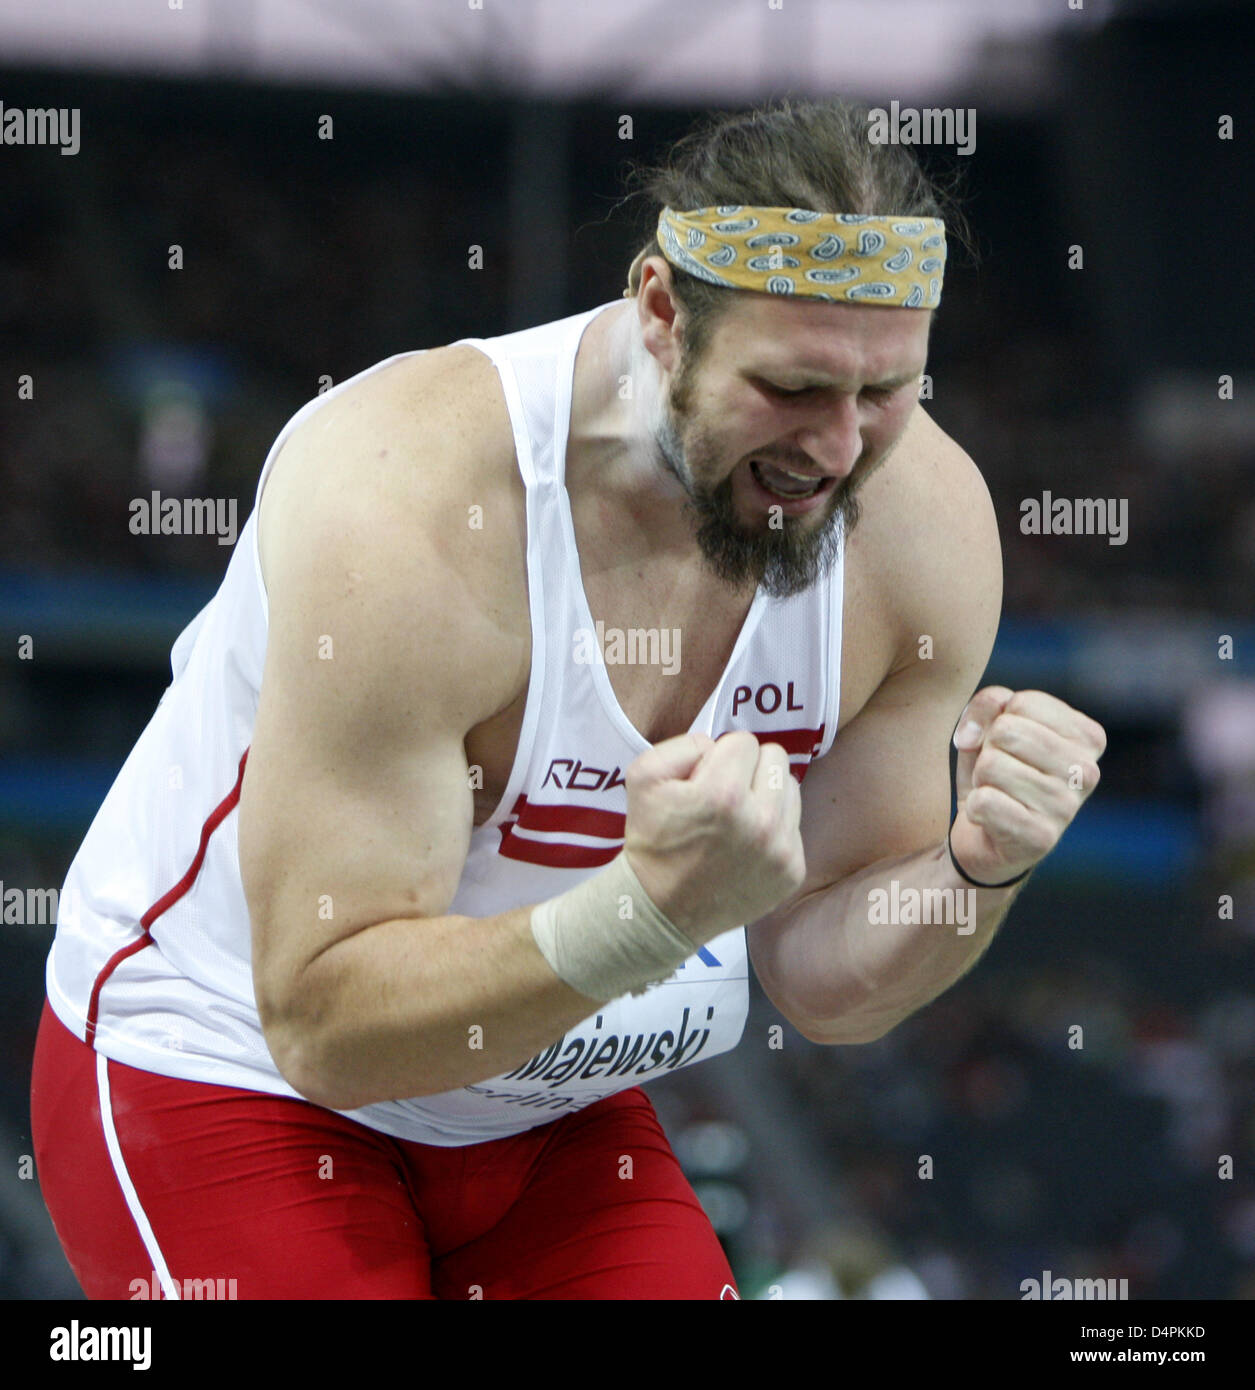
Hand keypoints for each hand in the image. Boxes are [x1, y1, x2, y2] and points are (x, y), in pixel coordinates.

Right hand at [623, 729, 805, 943]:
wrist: (661, 909)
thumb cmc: (652, 840)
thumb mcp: (643, 777)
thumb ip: (684, 745)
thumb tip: (719, 747)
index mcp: (724, 793)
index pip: (744, 741)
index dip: (719, 757)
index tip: (703, 781)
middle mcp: (760, 820)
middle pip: (775, 759)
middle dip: (748, 770)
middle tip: (723, 795)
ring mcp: (781, 849)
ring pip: (790, 789)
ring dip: (764, 796)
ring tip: (736, 819)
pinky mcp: (792, 871)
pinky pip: (794, 826)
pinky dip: (772, 830)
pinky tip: (746, 846)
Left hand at [949, 687, 1105, 885]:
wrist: (987, 840)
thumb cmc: (998, 774)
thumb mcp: (992, 727)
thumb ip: (989, 704)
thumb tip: (971, 735)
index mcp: (1089, 738)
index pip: (1023, 703)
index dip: (996, 721)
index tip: (1005, 747)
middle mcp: (1087, 772)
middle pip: (1006, 731)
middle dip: (987, 751)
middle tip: (998, 775)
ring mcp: (1068, 807)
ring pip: (991, 765)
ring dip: (981, 780)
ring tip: (997, 795)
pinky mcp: (1041, 839)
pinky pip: (984, 801)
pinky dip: (974, 808)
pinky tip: (990, 819)